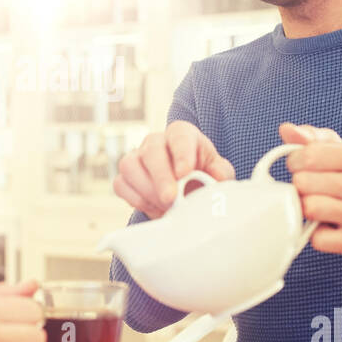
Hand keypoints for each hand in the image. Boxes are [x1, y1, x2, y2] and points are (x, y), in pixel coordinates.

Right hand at [114, 120, 235, 219]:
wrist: (186, 190)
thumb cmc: (203, 175)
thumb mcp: (219, 173)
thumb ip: (221, 173)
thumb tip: (216, 177)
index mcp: (182, 134)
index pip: (179, 136)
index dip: (181, 154)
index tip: (185, 172)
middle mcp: (156, 142)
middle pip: (151, 151)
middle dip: (161, 177)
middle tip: (171, 198)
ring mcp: (137, 158)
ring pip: (130, 166)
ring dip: (147, 190)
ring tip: (165, 206)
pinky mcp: (125, 177)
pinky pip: (121, 184)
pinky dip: (136, 199)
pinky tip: (153, 207)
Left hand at [279, 123, 341, 259]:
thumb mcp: (329, 148)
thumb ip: (306, 137)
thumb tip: (287, 129)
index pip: (307, 156)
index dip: (295, 162)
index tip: (302, 166)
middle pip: (303, 183)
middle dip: (299, 186)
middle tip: (311, 189)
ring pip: (310, 208)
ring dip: (305, 209)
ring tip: (316, 205)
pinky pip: (317, 239)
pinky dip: (315, 234)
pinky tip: (326, 226)